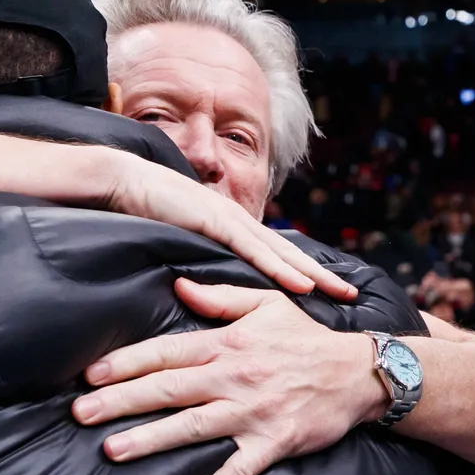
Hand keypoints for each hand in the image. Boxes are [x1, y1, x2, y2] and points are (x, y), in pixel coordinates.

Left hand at [72, 280, 387, 474]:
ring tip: (113, 451)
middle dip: (122, 400)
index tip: (90, 374)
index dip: (127, 362)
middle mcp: (235, 377)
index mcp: (229, 343)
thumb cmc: (307, 339)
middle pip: (170, 388)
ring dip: (152, 439)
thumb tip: (177, 286)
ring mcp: (253, 412)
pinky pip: (238, 470)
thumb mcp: (267, 305)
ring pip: (193, 426)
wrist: (359, 373)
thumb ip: (220, 297)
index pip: (168, 351)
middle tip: (81, 413)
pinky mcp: (273, 442)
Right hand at [99, 153, 356, 299]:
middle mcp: (239, 220)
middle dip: (322, 273)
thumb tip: (209, 281)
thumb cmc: (145, 209)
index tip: (327, 287)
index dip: (302, 268)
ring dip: (313, 274)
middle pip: (289, 252)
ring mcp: (231, 220)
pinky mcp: (218, 223)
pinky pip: (255, 251)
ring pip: (281, 253)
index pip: (274, 251)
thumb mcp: (180, 236)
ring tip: (340, 292)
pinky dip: (281, 269)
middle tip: (351, 293)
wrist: (123, 181)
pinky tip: (303, 285)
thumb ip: (198, 253)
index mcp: (231, 223)